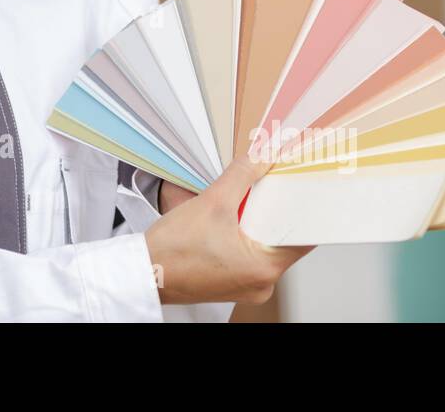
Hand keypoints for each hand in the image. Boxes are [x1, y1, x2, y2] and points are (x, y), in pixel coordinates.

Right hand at [143, 155, 315, 305]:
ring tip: (236, 209)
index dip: (301, 210)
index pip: (302, 237)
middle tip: (262, 192)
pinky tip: (224, 226)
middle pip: (282, 240)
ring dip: (254, 226)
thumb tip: (262, 157)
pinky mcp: (231, 285)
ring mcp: (246, 287)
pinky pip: (248, 257)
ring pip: (264, 248)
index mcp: (264, 268)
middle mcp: (261, 283)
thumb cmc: (171, 252)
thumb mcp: (212, 202)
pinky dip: (241, 239)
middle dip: (271, 213)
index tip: (298, 191)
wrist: (142, 273)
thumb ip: (242, 175)